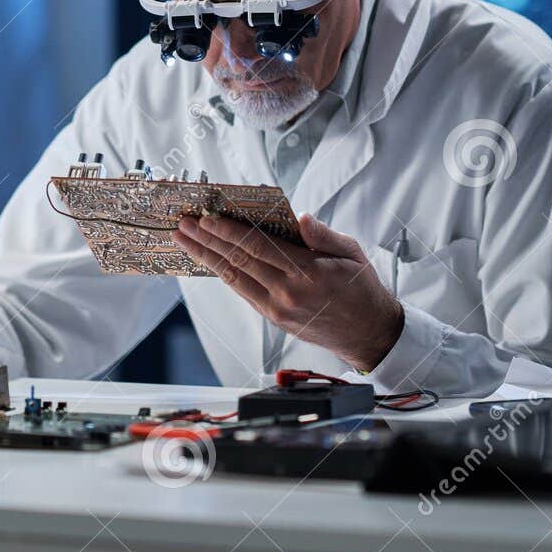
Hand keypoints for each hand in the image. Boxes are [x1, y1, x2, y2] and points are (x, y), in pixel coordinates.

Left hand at [175, 211, 403, 372]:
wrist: (368, 334)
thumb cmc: (361, 289)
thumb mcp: (351, 253)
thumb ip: (323, 235)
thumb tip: (301, 217)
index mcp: (308, 273)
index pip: (259, 247)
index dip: (229, 232)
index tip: (207, 218)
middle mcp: (288, 293)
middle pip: (239, 261)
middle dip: (207, 241)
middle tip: (183, 225)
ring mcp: (278, 309)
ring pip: (234, 278)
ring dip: (206, 257)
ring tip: (185, 241)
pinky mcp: (274, 319)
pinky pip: (243, 292)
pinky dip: (223, 274)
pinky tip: (209, 260)